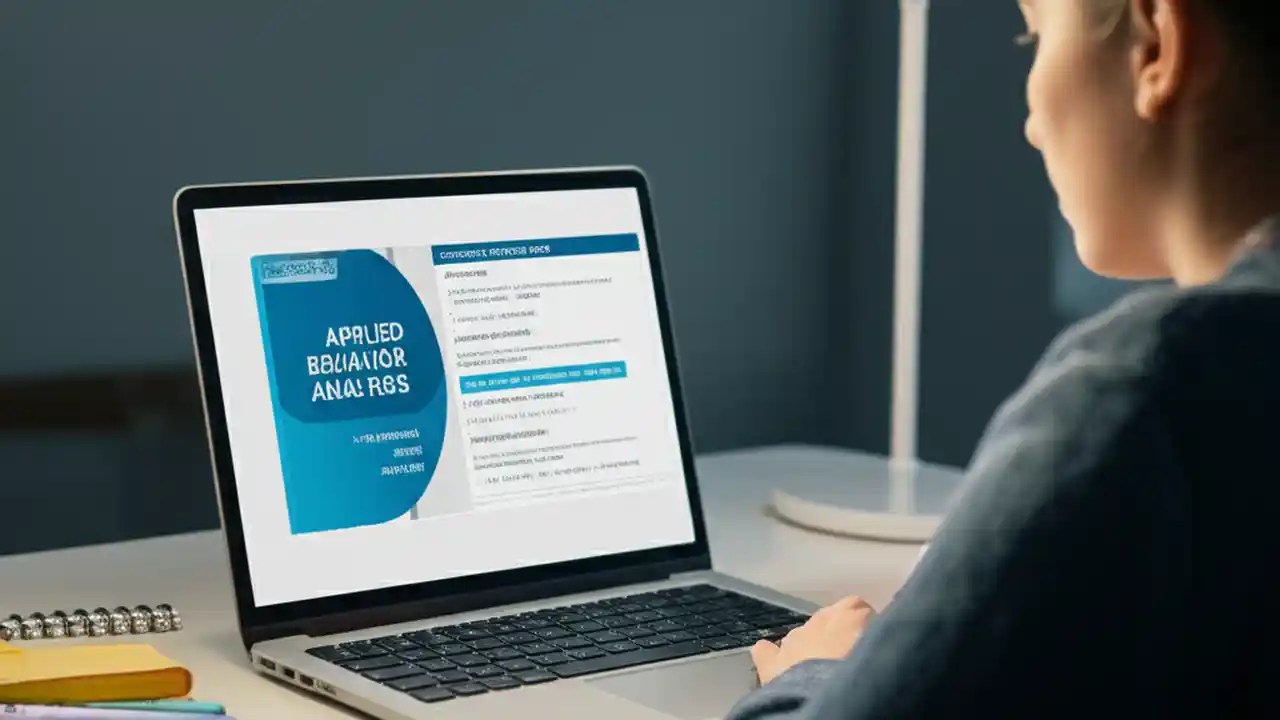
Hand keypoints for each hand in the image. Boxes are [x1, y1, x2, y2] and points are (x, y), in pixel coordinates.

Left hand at [750, 595, 875, 684]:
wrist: (823, 700)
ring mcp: (792, 638)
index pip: (862, 610)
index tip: (873, 644)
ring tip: (823, 674)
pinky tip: (781, 667)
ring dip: (811, 649)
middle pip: (831, 622)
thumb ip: (879, 640)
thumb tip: (877, 642)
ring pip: (802, 636)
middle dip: (838, 637)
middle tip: (850, 663)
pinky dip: (773, 656)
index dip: (868, 627)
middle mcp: (819, 620)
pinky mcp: (770, 660)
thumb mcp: (884, 653)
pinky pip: (767, 650)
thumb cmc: (861, 675)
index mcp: (851, 613)